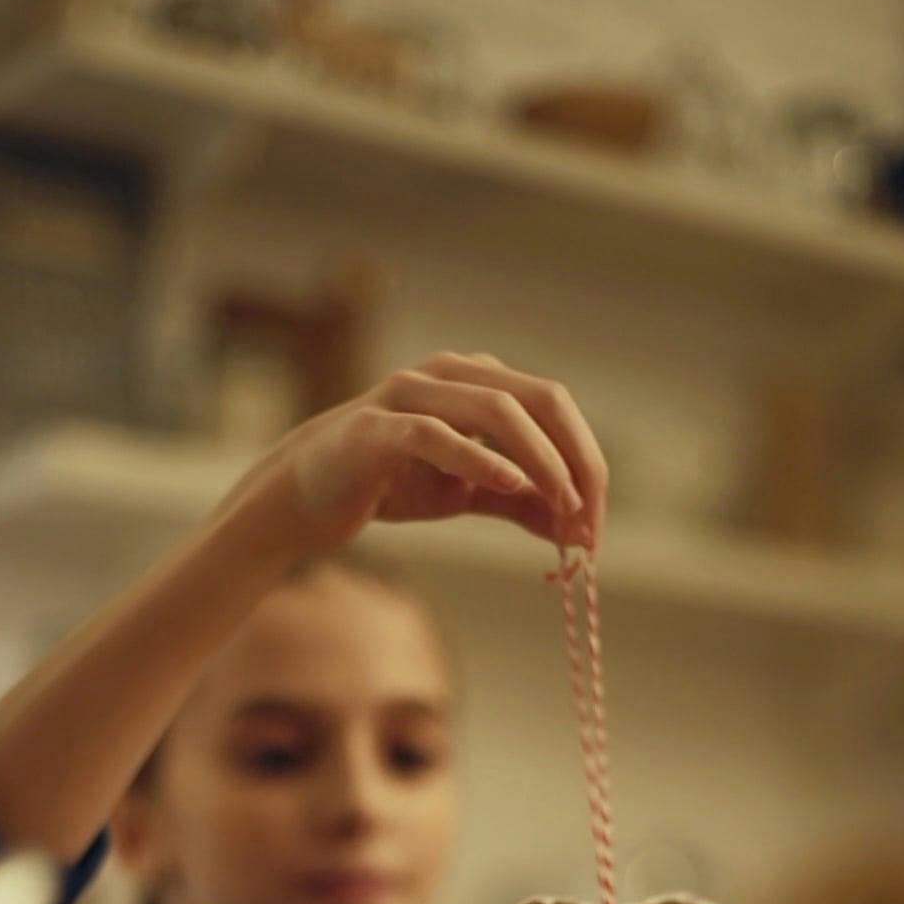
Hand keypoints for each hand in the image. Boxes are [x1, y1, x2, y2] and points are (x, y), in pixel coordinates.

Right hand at [231, 352, 607, 559]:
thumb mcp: (467, 495)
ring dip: (542, 461)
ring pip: (497, 409)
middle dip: (576, 461)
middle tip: (589, 522)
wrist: (307, 496)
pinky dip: (480, 458)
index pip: (555, 408)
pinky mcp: (378, 428)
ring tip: (563, 509)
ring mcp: (411, 394)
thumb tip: (577, 530)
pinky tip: (512, 486)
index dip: (586, 463)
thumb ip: (520, 503)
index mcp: (477, 380)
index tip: (596, 526)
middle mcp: (450, 373)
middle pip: (541, 399)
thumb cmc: (389, 485)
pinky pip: (438, 435)